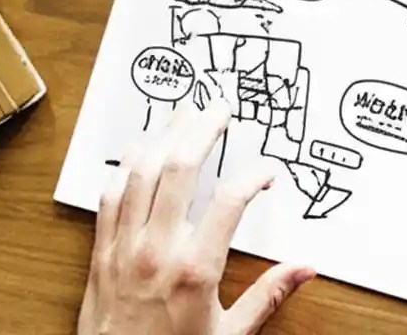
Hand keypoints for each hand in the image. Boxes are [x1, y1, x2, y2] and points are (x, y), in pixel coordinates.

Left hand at [79, 99, 314, 334]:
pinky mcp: (101, 250)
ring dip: (164, 137)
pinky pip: (110, 195)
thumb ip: (267, 296)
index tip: (267, 171)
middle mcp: (157, 249)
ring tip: (184, 115)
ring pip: (140, 173)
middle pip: (179, 170)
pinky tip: (141, 150)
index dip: (253, 177)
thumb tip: (305, 270)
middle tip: (220, 109)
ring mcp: (124, 246)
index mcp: (195, 269)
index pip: (229, 202)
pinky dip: (125, 166)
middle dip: (202, 131)